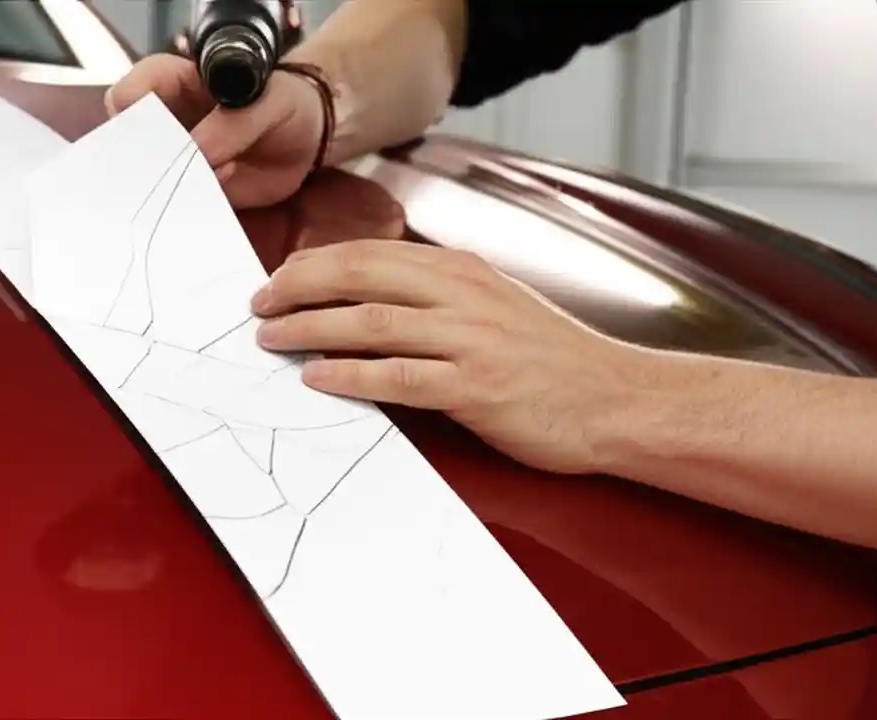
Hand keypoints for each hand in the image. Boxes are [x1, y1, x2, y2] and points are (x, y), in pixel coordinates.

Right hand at [106, 53, 325, 208]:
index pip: (130, 93)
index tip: (148, 142)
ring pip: (144, 180)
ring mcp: (176, 160)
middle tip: (163, 182)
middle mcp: (166, 122)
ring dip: (155, 197)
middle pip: (127, 143)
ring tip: (180, 204)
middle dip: (136, 166)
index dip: (129, 117)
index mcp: (177, 84)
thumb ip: (235, 124)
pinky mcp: (192, 192)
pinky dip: (178, 216)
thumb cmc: (286, 104)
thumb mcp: (271, 103)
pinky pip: (173, 205)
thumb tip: (198, 152)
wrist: (311, 139)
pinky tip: (190, 223)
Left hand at [249, 240, 654, 473]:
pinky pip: (398, 376)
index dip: (315, 264)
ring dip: (310, 328)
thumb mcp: (497, 307)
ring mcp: (469, 339)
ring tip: (270, 338)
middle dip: (299, 286)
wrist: (617, 399)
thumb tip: (372, 304)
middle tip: (259, 305)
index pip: (371, 254)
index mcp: (463, 271)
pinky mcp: (475, 387)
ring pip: (370, 321)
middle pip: (360, 275)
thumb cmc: (554, 360)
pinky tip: (318, 377)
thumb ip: (440, 298)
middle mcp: (462, 294)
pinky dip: (350, 374)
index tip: (278, 280)